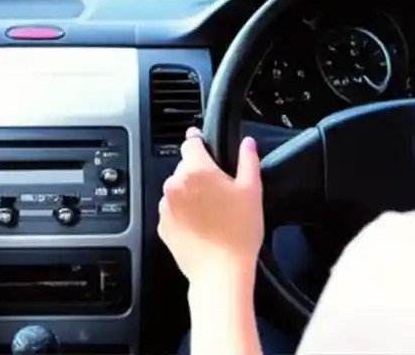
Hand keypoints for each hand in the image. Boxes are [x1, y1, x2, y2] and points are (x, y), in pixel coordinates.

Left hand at [157, 127, 263, 285]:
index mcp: (196, 170)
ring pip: (178, 190)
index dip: (199, 141)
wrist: (220, 272)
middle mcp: (175, 185)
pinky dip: (184, 214)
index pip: (190, 142)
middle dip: (200, 175)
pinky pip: (173, 211)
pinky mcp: (163, 226)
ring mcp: (166, 206)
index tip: (202, 143)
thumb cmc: (238, 233)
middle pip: (185, 168)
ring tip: (213, 213)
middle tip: (220, 192)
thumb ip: (248, 160)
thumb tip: (247, 143)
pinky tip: (203, 226)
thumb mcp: (251, 191)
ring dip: (190, 195)